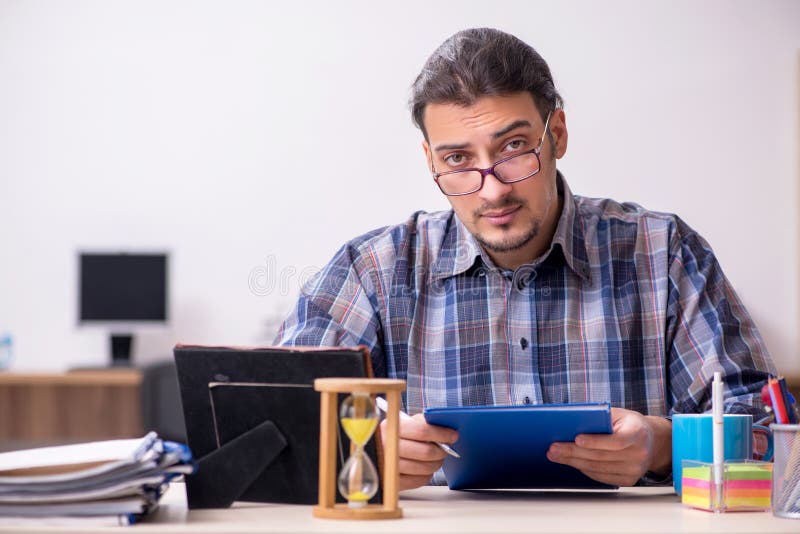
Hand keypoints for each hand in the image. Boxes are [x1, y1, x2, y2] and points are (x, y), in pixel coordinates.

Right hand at [380, 413, 457, 490]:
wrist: (375, 448)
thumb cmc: (395, 434)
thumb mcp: (405, 422)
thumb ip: (422, 423)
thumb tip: (445, 430)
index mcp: (391, 427)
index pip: (422, 431)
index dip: (441, 433)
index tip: (453, 435)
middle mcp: (387, 447)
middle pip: (425, 452)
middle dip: (441, 451)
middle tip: (445, 449)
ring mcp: (388, 466)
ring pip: (424, 468)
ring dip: (436, 464)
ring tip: (437, 458)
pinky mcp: (392, 482)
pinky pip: (418, 481)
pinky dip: (427, 475)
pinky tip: (426, 468)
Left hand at [545, 407, 671, 485]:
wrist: (651, 441)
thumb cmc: (628, 423)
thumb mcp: (618, 414)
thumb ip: (600, 417)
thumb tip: (571, 422)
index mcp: (638, 433)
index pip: (616, 440)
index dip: (596, 441)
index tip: (577, 438)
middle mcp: (639, 454)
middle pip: (601, 456)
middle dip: (573, 452)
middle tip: (553, 448)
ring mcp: (635, 470)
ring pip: (598, 468)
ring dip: (573, 462)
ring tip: (556, 455)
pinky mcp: (628, 480)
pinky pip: (601, 476)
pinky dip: (584, 469)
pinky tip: (571, 462)